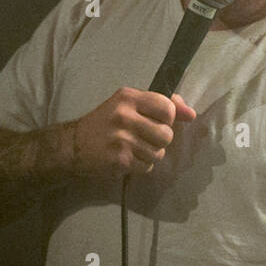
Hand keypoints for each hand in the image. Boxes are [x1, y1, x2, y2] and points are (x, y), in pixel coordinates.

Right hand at [71, 87, 194, 179]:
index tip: (155, 120)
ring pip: (158, 153)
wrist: (73, 145)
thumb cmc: (106, 122)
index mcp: (128, 97)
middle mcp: (124, 116)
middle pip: (166, 134)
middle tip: (144, 137)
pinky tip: (127, 158)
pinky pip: (147, 167)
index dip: (167, 118)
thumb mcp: (130, 104)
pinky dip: (141, 166)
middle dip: (159, 140)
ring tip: (134, 148)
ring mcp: (121, 139)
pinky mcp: (119, 160)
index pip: (167, 108)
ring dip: (150, 154)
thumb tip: (192, 114)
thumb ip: (163, 105)